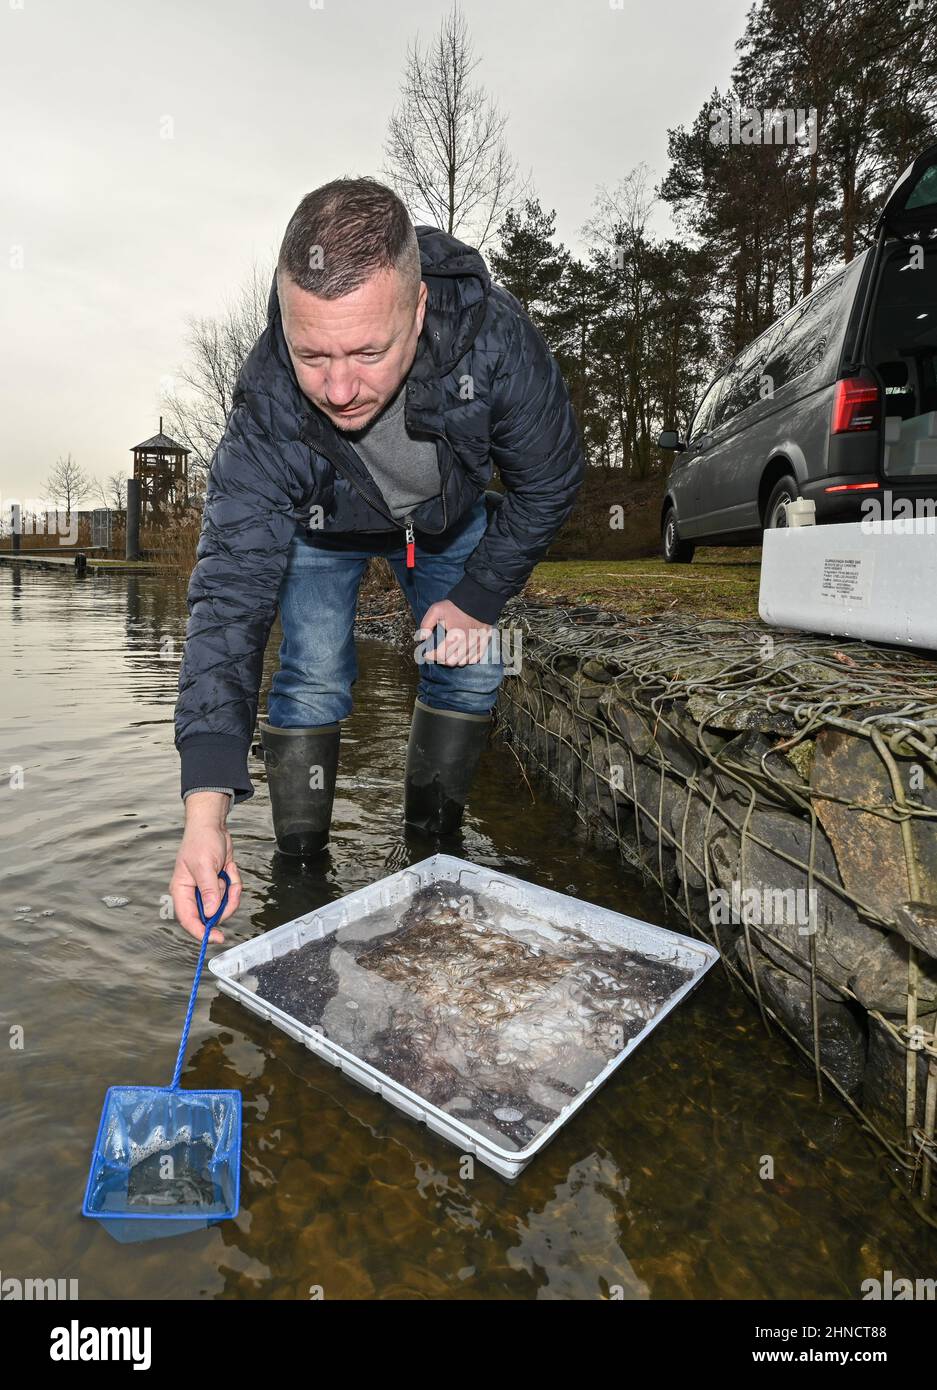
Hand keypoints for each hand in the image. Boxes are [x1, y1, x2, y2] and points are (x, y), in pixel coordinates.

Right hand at [170, 794, 241, 943]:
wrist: (213, 827)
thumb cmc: (201, 841)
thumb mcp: (204, 865)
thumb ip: (208, 890)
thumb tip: (210, 913)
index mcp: (181, 891)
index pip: (188, 919)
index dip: (201, 932)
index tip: (215, 938)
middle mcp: (193, 895)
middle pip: (209, 916)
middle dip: (224, 905)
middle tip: (231, 889)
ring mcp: (207, 891)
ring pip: (223, 907)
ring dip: (231, 892)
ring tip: (229, 871)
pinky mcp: (218, 887)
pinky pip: (230, 895)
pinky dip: (234, 883)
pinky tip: (230, 868)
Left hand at [417, 600, 491, 665]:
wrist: (478, 599)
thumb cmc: (456, 606)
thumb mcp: (436, 610)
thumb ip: (426, 624)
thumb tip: (422, 638)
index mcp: (455, 636)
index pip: (441, 656)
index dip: (431, 657)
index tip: (426, 654)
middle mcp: (467, 644)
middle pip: (451, 662)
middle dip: (441, 659)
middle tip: (436, 653)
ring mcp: (477, 645)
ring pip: (462, 662)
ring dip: (453, 660)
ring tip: (447, 652)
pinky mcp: (483, 644)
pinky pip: (474, 659)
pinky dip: (466, 659)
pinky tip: (460, 653)